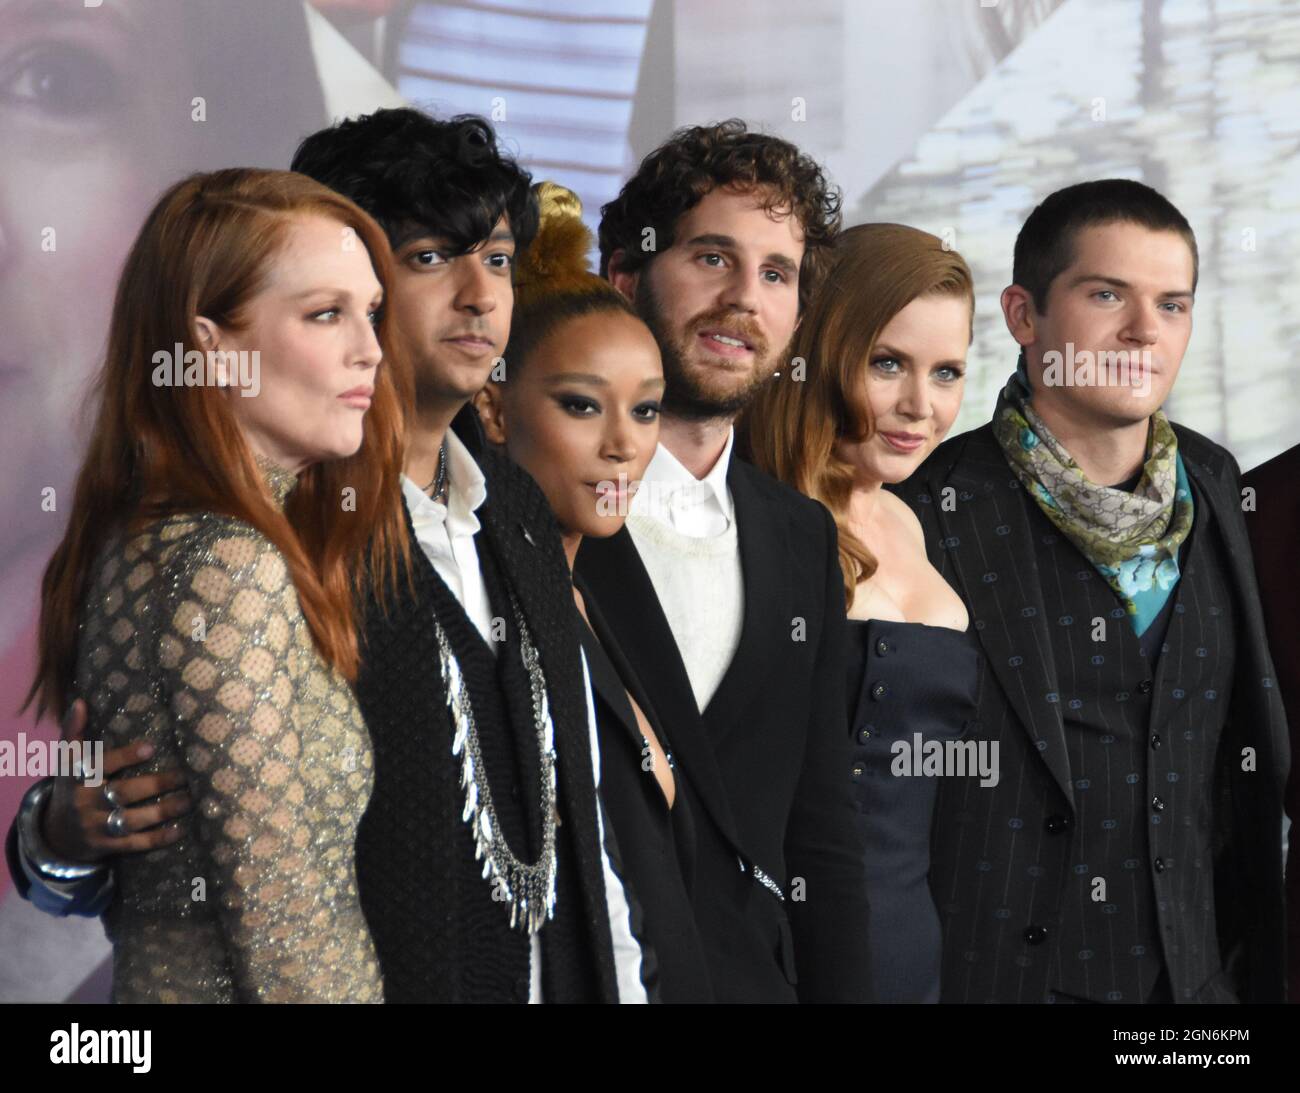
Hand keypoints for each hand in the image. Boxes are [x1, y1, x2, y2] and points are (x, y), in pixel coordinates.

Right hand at [41, 700, 191, 861]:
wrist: (57, 834)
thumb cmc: (74, 787)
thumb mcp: (68, 763)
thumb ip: (73, 733)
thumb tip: (80, 701)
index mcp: (74, 778)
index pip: (97, 765)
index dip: (123, 757)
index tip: (152, 747)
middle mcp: (83, 802)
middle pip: (121, 793)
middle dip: (156, 784)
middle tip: (185, 775)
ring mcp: (94, 827)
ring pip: (131, 820)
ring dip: (163, 811)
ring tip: (189, 800)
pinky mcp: (106, 848)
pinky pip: (134, 844)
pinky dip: (158, 838)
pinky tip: (180, 829)